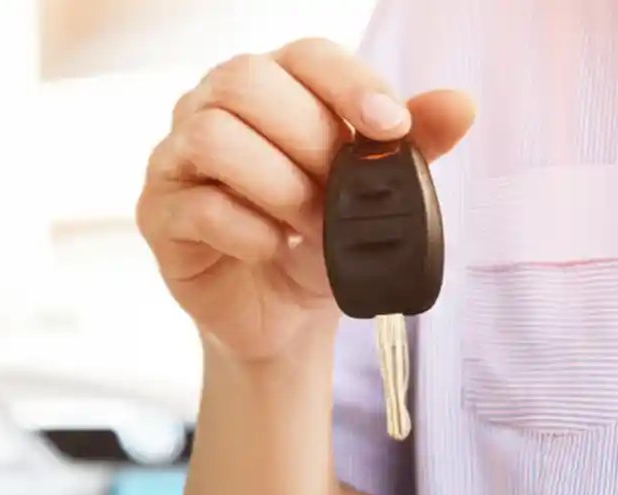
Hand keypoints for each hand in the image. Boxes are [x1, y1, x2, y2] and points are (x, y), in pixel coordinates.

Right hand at [137, 38, 475, 361]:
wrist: (281, 315)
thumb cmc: (316, 241)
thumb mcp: (374, 196)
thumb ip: (413, 148)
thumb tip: (460, 105)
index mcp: (271, 88)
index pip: (303, 55)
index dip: (348, 83)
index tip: (389, 127)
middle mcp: (212, 110)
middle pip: (244, 81)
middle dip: (308, 138)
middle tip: (339, 191)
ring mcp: (176, 160)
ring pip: (212, 136)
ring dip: (276, 184)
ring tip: (307, 223)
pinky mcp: (157, 215)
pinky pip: (199, 207)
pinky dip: (249, 231)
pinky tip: (273, 247)